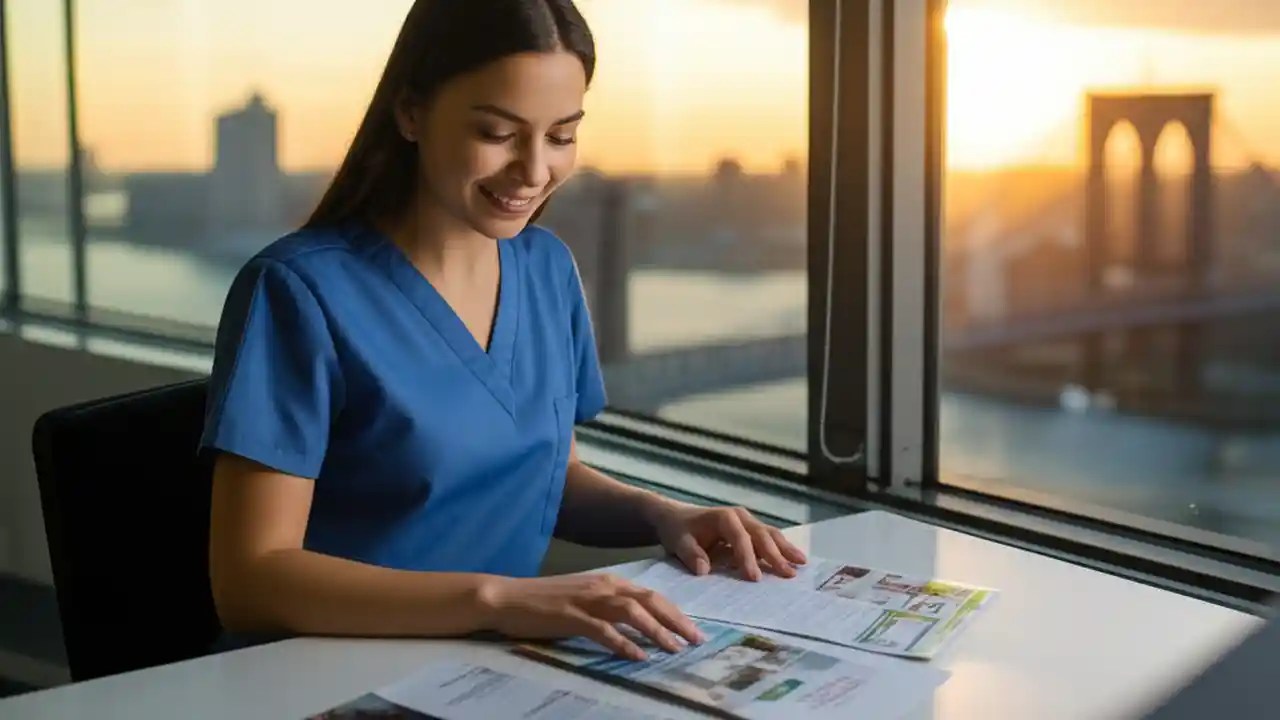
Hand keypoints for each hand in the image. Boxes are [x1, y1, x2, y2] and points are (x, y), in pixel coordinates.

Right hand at [477, 573, 706, 660]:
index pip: (651, 595)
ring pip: (632, 613)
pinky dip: (623, 643)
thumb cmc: (546, 601)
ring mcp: (587, 600)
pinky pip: (603, 630)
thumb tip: (638, 622)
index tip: (694, 630)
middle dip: (676, 621)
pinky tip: (637, 656)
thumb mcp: (585, 597)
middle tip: (696, 640)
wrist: (508, 597)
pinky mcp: (571, 616)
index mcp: (608, 581)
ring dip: (656, 631)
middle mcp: (603, 586)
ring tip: (674, 649)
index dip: (675, 612)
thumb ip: (610, 605)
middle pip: (649, 601)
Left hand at [646, 499, 807, 580]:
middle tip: (788, 574)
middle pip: (761, 535)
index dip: (748, 557)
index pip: (740, 538)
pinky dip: (783, 548)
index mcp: (723, 518)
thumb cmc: (679, 531)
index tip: (754, 578)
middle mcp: (740, 517)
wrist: (677, 518)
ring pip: (770, 534)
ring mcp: (748, 521)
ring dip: (786, 549)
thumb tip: (703, 570)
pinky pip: (769, 538)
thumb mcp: (679, 542)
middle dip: (775, 554)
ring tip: (802, 564)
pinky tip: (795, 560)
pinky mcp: (751, 529)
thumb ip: (691, 554)